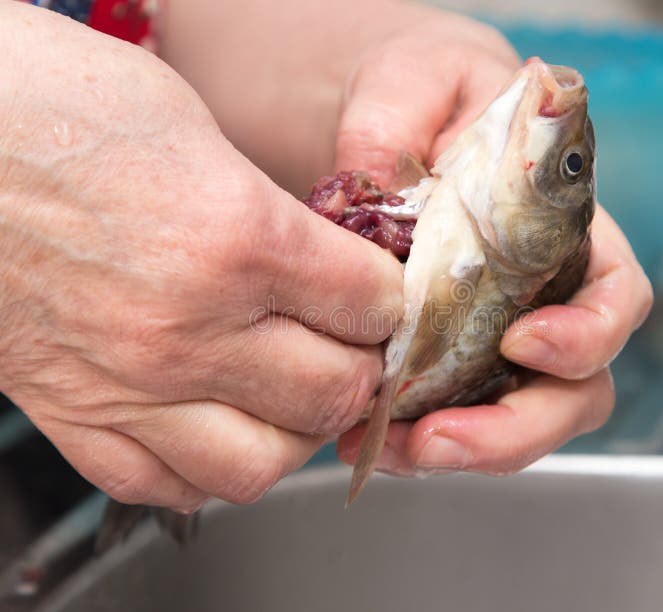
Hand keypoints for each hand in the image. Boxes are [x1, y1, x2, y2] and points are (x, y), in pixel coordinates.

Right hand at [0, 3, 401, 509]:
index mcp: (236, 238)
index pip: (371, 306)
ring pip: (260, 465)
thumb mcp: (189, 127)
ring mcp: (127, 384)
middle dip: (360, 368)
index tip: (378, 293)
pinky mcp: (70, 414)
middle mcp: (188, 327)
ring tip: (289, 394)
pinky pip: (166, 486)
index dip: (389, 298)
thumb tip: (321, 255)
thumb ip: (266, 208)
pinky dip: (206, 467)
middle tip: (349, 343)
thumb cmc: (48, 109)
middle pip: (335, 393)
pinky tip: (214, 426)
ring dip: (294, 432)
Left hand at [335, 16, 653, 475]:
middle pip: (575, 390)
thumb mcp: (413, 82)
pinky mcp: (453, 359)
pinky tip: (369, 434)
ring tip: (392, 450)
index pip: (616, 297)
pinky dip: (418, 438)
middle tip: (440, 439)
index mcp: (566, 231)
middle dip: (515, 431)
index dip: (587, 335)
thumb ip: (397, 123)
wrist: (393, 121)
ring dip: (461, 449)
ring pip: (517, 419)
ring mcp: (500, 335)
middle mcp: (547, 296)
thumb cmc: (424, 93)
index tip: (524, 343)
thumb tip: (367, 189)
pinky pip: (457, 416)